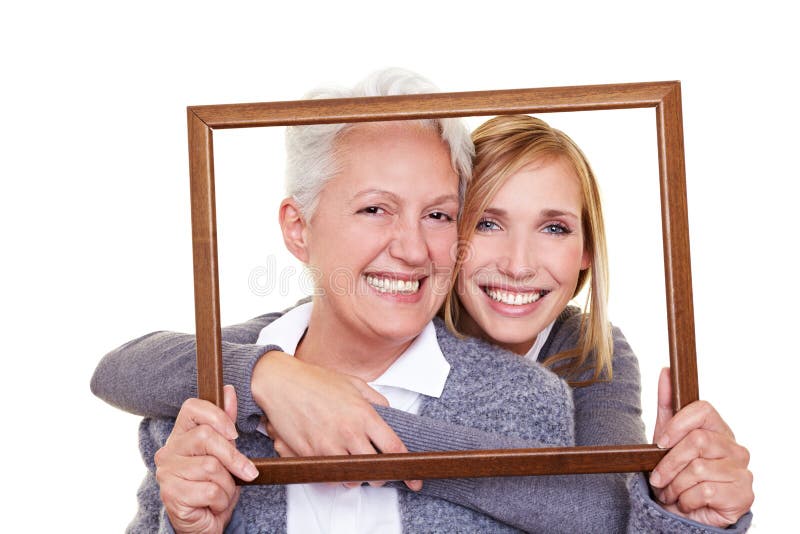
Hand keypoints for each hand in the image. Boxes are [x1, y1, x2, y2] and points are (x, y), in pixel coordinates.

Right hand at [155, 385, 258, 532]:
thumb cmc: (212, 484)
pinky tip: (213, 504)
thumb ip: (225, 422)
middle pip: (205, 437)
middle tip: (246, 472)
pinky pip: (210, 491)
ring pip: (211, 467)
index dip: (216, 416)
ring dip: (227, 484)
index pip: (192, 408)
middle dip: (232, 457)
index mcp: (180, 434)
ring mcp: (167, 473)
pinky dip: (221, 500)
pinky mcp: (171, 495)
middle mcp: (169, 451)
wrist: (203, 521)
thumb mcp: (224, 451)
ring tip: (222, 491)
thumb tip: (229, 391)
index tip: (234, 433)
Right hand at [252, 351, 420, 490]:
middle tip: (380, 469)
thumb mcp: (354, 383)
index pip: (393, 448)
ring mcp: (328, 446)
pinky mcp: (309, 455)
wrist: (281, 383)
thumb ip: (376, 400)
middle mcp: (348, 433)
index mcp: (364, 415)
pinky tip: (336, 461)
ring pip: (353, 477)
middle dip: (382, 474)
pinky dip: (336, 475)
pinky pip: (329, 477)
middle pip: (376, 469)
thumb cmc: (315, 380)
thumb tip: (389, 415)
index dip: (405, 465)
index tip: (412, 477)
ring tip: (354, 462)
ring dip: (358, 475)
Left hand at [649, 368, 752, 526]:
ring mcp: (742, 471)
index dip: (678, 424)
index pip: (704, 409)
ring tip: (671, 492)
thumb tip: (666, 371)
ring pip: (698, 469)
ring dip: (675, 485)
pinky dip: (686, 499)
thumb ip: (668, 404)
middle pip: (698, 441)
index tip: (660, 442)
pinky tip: (686, 502)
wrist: (685, 513)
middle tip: (658, 478)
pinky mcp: (742, 495)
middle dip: (670, 463)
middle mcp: (735, 448)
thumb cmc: (677, 472)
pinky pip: (704, 491)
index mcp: (718, 429)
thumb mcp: (667, 438)